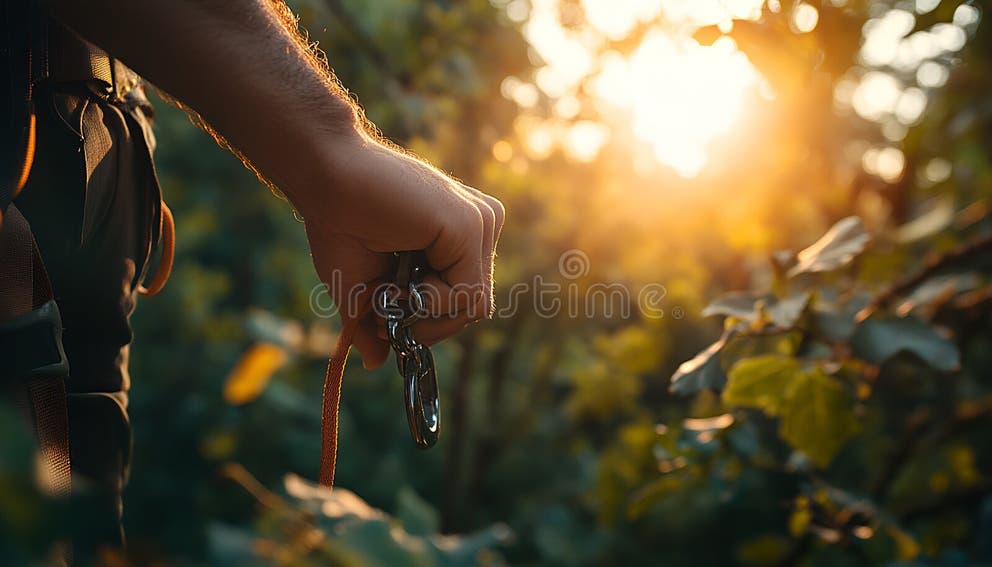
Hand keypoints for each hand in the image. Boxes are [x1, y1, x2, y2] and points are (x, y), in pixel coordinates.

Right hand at [299, 134, 503, 368]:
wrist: (324, 179)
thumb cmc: (339, 223)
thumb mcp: (361, 288)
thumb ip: (376, 326)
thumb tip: (376, 363)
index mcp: (460, 237)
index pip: (466, 298)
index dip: (427, 318)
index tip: (386, 307)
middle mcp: (478, 226)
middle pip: (474, 306)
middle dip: (427, 322)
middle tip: (386, 304)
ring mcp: (480, 223)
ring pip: (474, 306)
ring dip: (425, 313)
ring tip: (391, 287)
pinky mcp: (473, 224)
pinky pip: (468, 294)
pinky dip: (431, 301)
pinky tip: (402, 279)